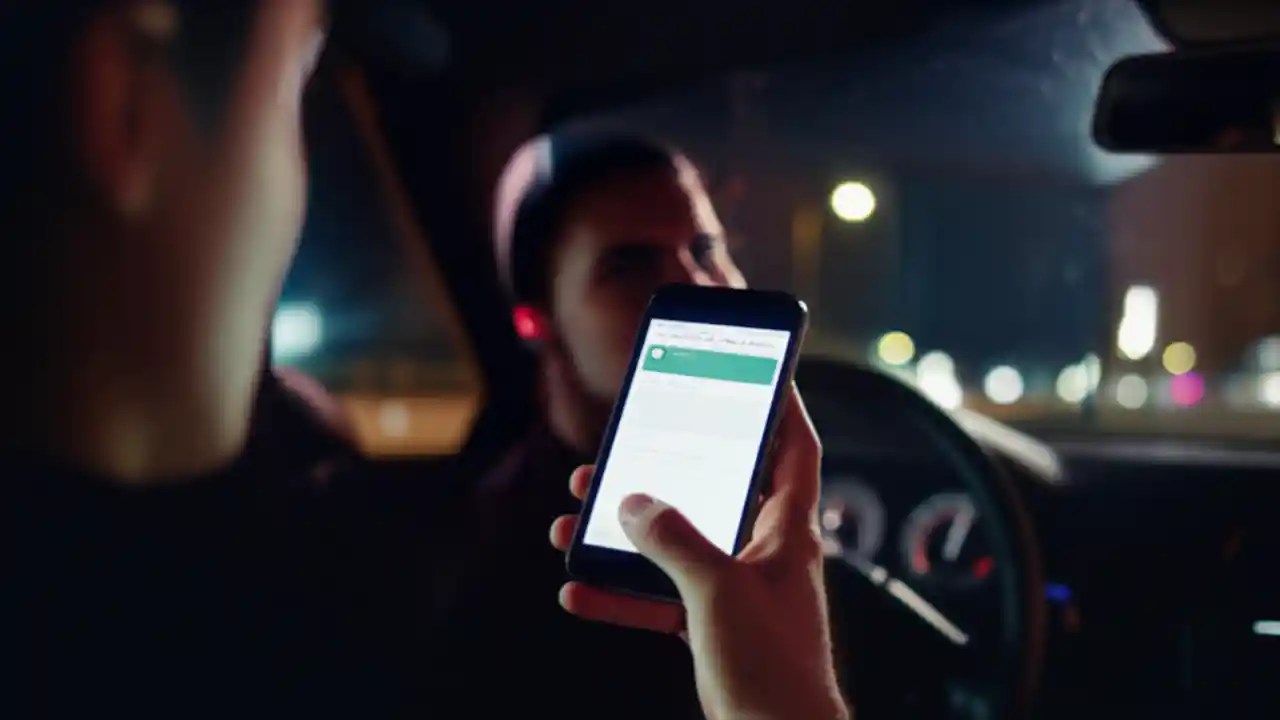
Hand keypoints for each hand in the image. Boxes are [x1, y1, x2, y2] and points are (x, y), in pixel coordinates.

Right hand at [550, 387, 850, 719]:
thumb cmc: (773, 671)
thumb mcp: (717, 592)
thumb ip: (674, 541)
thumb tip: (634, 503)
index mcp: (788, 531)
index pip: (793, 447)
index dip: (782, 402)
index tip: (761, 369)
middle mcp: (766, 553)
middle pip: (715, 490)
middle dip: (665, 467)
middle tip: (622, 446)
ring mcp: (739, 592)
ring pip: (677, 544)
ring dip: (627, 531)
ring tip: (577, 515)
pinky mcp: (714, 630)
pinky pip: (661, 599)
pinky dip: (621, 594)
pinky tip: (579, 591)